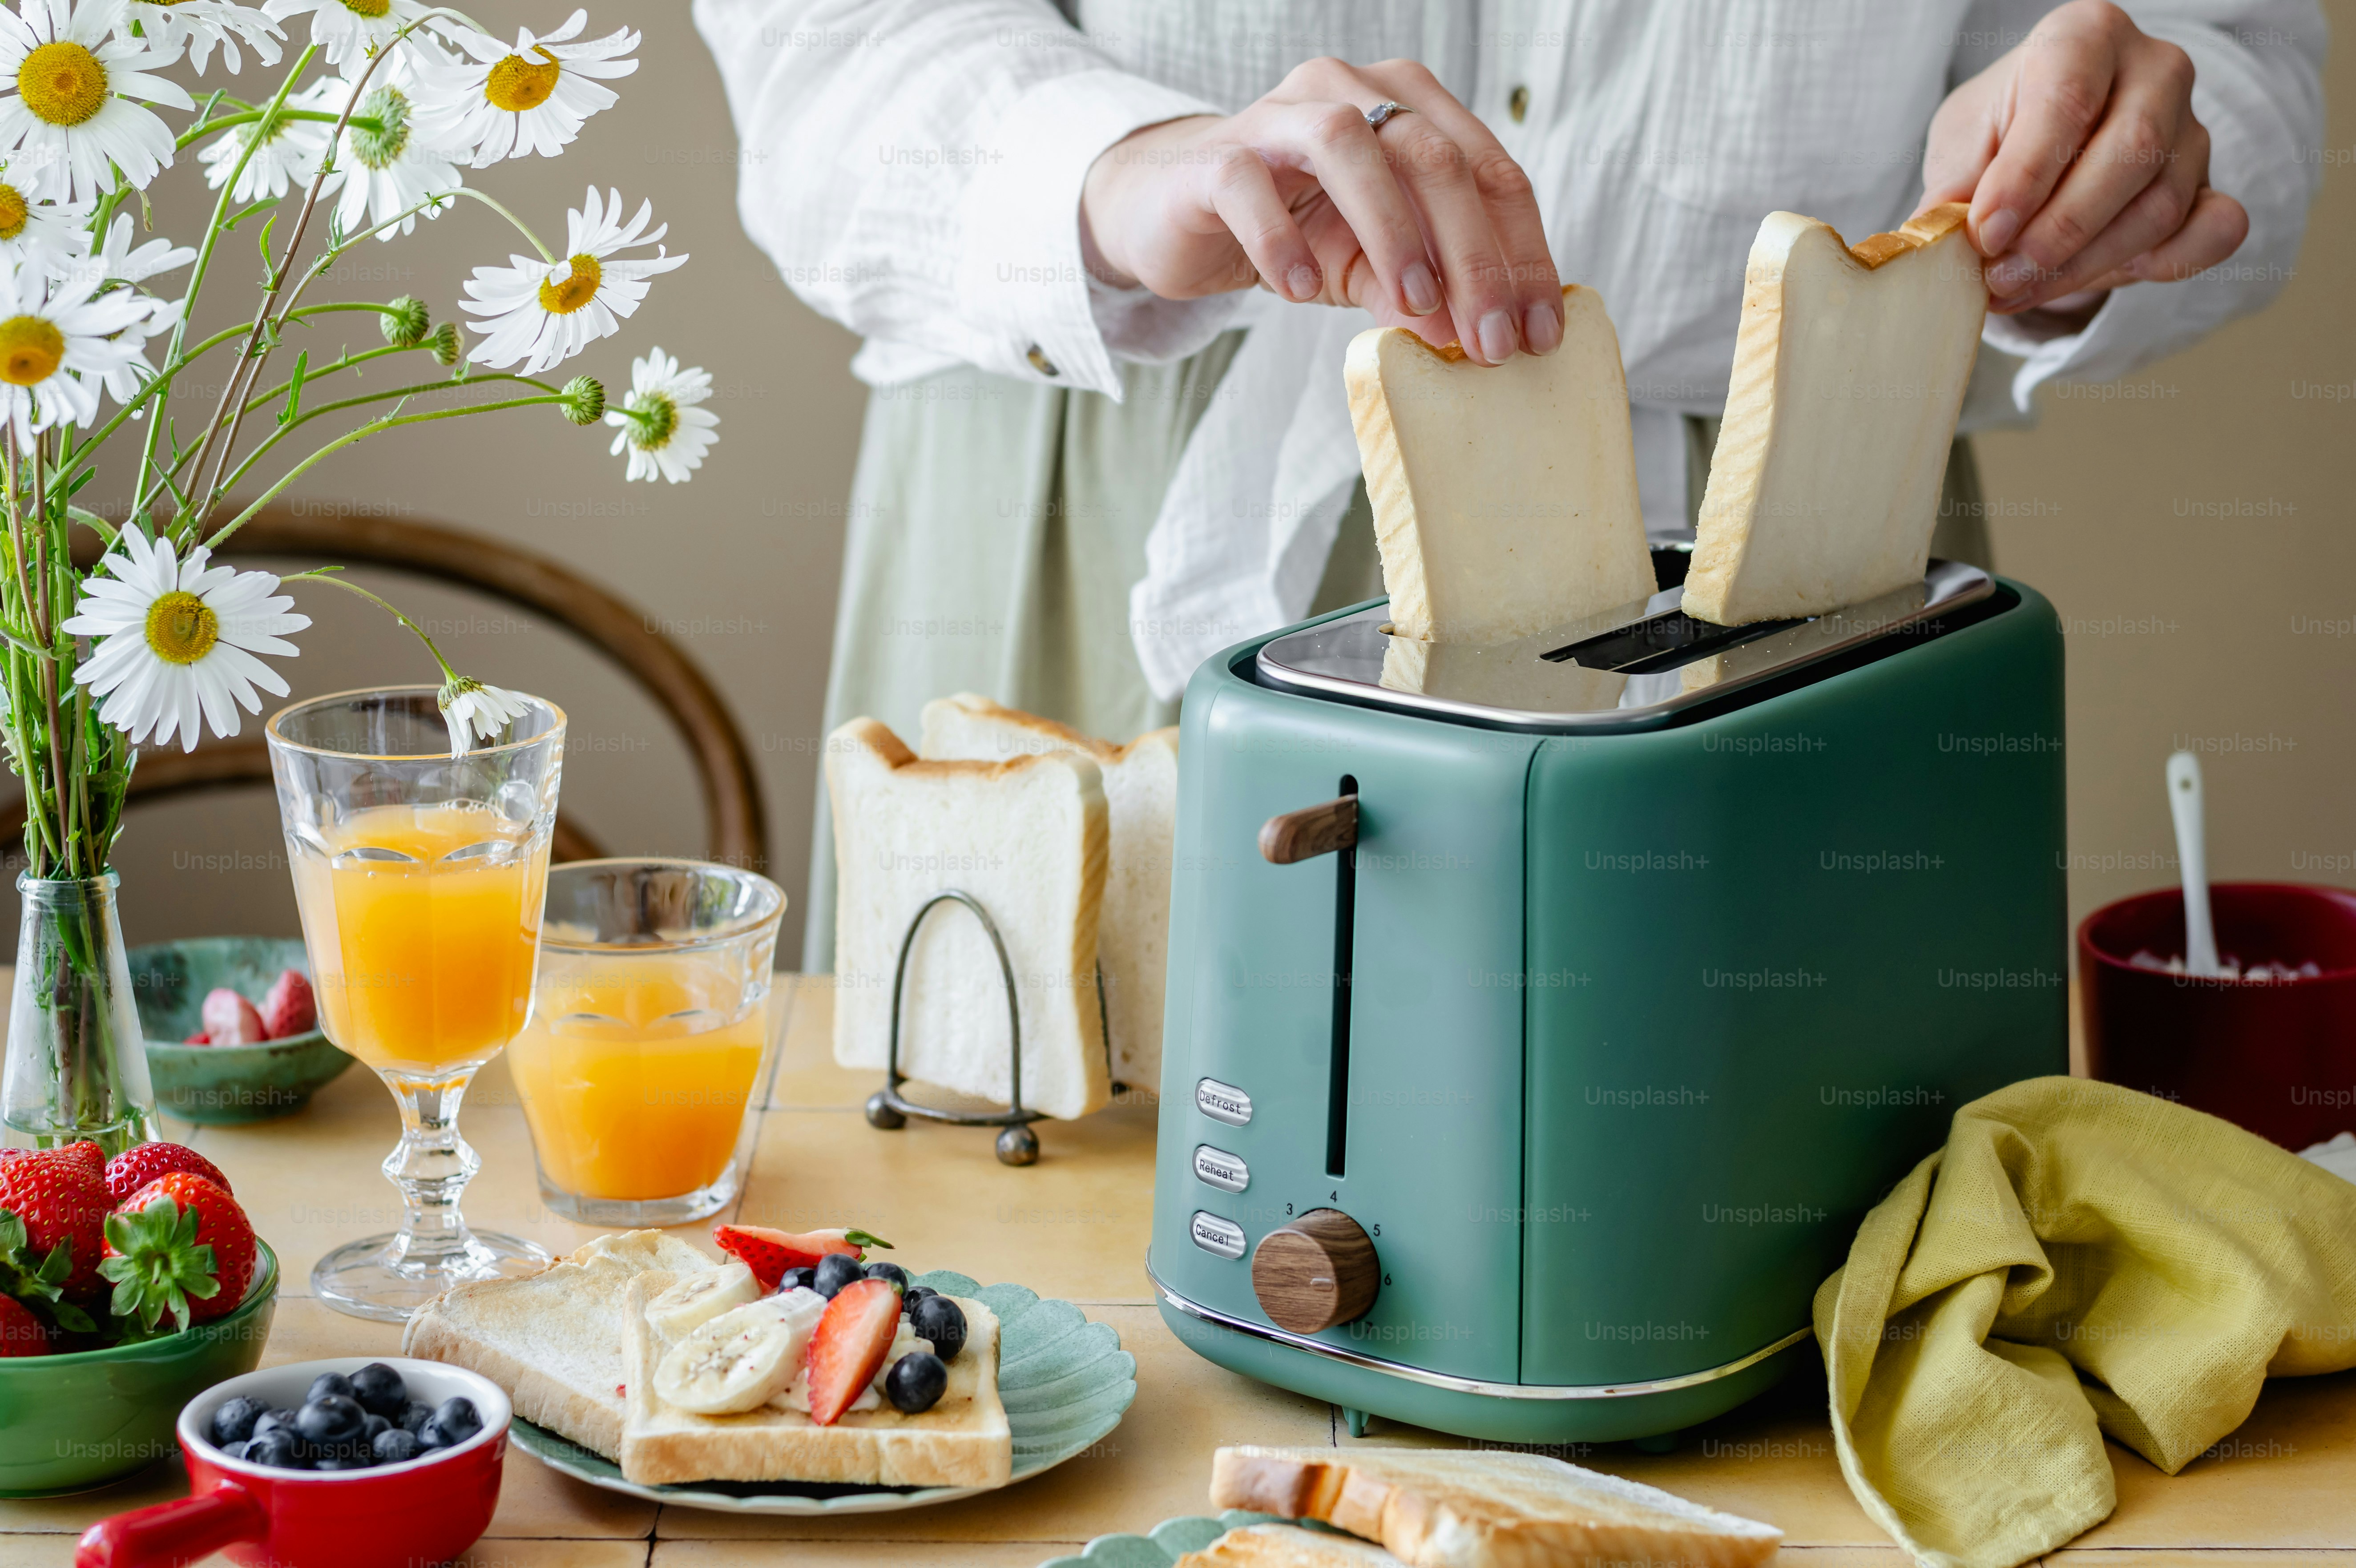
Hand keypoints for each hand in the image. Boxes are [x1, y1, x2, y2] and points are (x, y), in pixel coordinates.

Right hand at [1080, 58, 1559, 364]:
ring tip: (1415, 306)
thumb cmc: (1291, 228)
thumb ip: (1422, 289)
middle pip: (1433, 155)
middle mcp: (1350, 91)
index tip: (1538, 334)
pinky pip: (1251, 186)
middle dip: (1473, 254)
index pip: (1488, 171)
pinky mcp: (1215, 157)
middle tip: (1488, 340)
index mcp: (1408, 107)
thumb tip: (1474, 336)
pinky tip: (1301, 289)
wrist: (1176, 217)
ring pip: (1350, 147)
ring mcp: (1280, 117)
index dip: (1522, 254)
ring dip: (1393, 230)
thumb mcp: (1369, 265)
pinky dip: (1281, 239)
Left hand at [1921, 0, 2246, 318]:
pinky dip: (2165, 266)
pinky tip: (2103, 281)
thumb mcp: (1963, 142)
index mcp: (2085, 35)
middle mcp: (2155, 70)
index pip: (2069, 99)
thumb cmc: (2002, 130)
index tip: (1985, 233)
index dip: (2026, 175)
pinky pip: (2213, 230)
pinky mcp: (2210, 184)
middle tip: (1999, 277)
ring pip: (2158, 205)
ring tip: (2017, 289)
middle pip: (2130, 153)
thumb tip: (1935, 240)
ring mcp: (2192, 127)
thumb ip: (1954, 186)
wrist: (2047, 146)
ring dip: (2085, 263)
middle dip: (2058, 231)